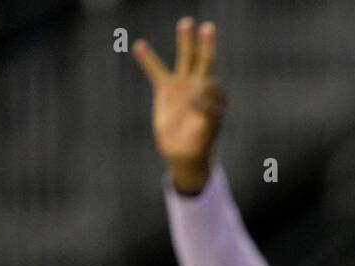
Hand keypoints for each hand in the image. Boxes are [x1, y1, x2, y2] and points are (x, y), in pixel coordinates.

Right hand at [133, 17, 223, 193]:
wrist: (184, 152)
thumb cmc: (201, 142)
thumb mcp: (208, 129)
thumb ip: (208, 112)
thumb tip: (198, 96)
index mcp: (214, 97)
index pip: (214, 84)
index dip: (206, 92)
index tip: (197, 105)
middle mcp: (200, 87)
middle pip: (204, 60)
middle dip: (206, 44)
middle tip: (208, 28)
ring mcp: (182, 86)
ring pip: (184, 59)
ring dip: (185, 41)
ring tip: (186, 23)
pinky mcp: (166, 90)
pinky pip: (156, 71)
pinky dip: (148, 59)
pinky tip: (140, 46)